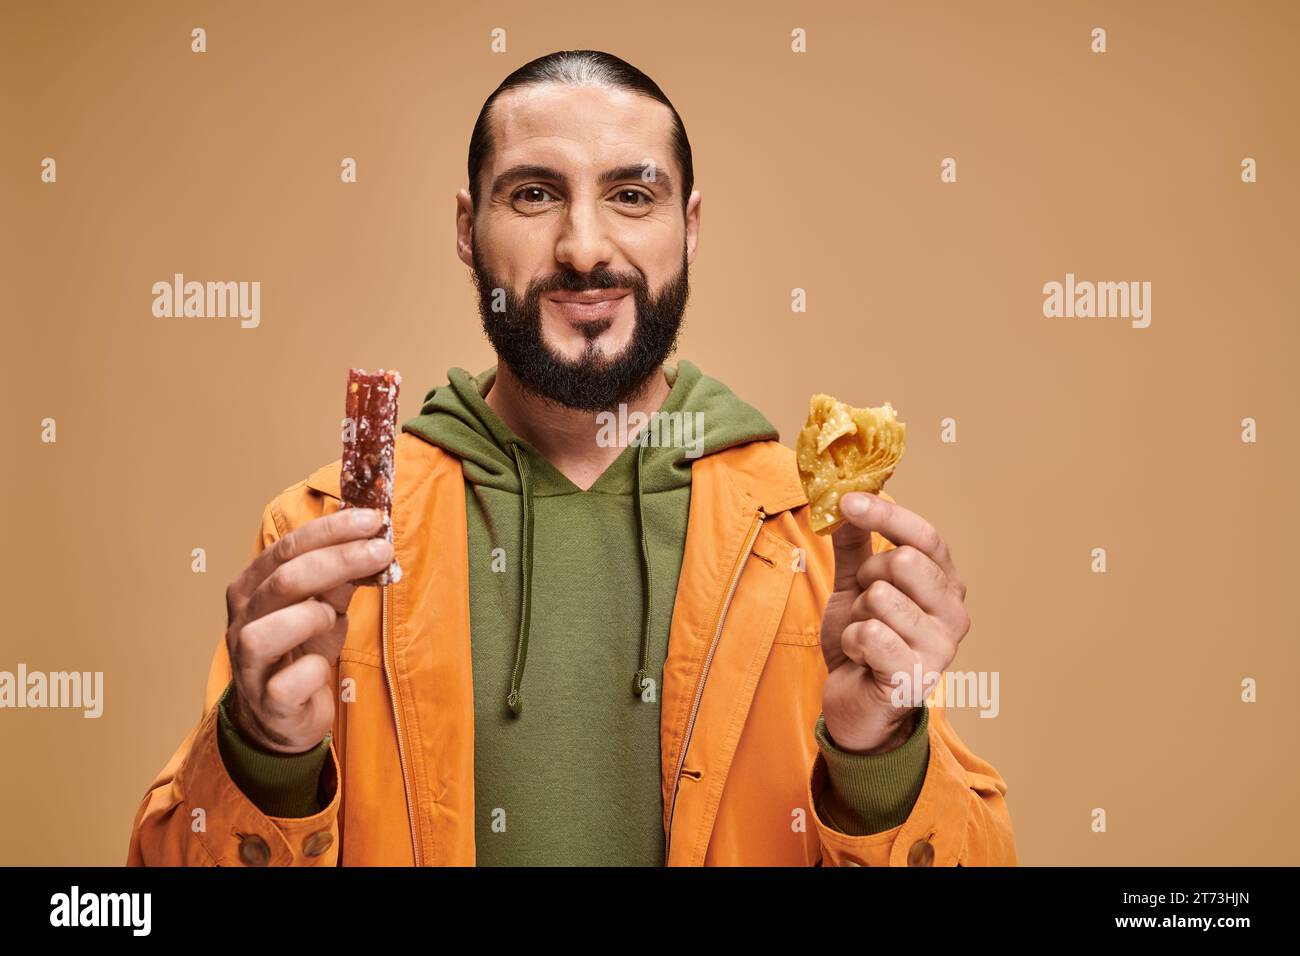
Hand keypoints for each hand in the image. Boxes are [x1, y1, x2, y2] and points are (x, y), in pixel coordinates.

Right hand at [223, 508, 393, 752]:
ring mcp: (248, 663)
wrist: (285, 714)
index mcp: (253, 588)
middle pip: (284, 579)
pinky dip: (312, 670)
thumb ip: (342, 576)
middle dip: (339, 560)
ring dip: (312, 616)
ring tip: (333, 617)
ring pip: (266, 631)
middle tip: (381, 550)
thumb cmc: (302, 650)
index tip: (372, 519)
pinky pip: (287, 683)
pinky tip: (321, 666)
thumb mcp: (326, 606)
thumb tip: (372, 538)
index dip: (331, 531)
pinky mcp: (266, 701)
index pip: (287, 547)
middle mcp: (242, 621)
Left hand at [819, 492, 969, 753]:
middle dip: (866, 578)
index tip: (847, 500)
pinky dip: (851, 642)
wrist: (855, 705)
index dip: (886, 514)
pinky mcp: (917, 676)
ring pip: (881, 597)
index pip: (925, 536)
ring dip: (856, 615)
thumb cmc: (862, 643)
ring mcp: (941, 647)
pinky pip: (870, 634)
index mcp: (944, 583)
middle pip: (903, 562)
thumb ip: (854, 545)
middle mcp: (954, 612)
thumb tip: (847, 498)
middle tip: (863, 603)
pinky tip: (860, 657)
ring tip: (862, 635)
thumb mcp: (853, 586)